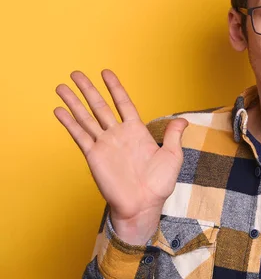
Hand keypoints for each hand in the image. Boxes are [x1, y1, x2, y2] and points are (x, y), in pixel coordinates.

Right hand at [54, 69, 187, 244]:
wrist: (143, 205)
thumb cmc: (159, 184)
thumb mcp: (172, 156)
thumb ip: (173, 136)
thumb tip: (183, 120)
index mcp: (136, 132)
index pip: (123, 103)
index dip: (115, 88)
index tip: (105, 73)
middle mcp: (118, 135)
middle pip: (100, 106)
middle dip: (88, 90)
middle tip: (76, 73)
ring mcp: (105, 144)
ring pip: (86, 118)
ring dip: (73, 102)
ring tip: (61, 87)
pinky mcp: (94, 156)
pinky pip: (80, 136)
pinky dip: (69, 123)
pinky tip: (59, 110)